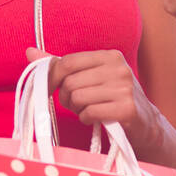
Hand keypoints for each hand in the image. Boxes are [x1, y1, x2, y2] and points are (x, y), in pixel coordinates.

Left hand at [25, 46, 154, 144]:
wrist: (146, 124)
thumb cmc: (112, 98)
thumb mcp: (91, 77)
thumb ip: (61, 65)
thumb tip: (30, 52)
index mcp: (109, 56)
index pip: (68, 62)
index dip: (53, 77)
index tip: (50, 89)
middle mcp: (119, 68)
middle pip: (70, 82)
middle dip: (67, 97)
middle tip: (77, 104)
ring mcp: (125, 88)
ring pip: (77, 98)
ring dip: (77, 109)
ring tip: (88, 110)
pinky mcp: (127, 109)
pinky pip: (89, 113)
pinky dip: (86, 118)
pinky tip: (95, 118)